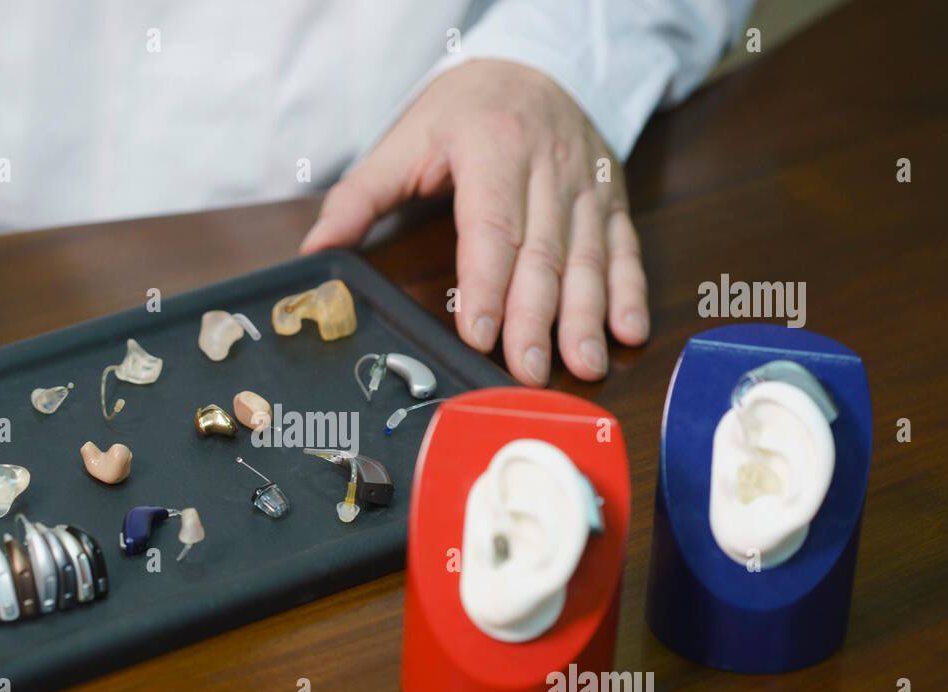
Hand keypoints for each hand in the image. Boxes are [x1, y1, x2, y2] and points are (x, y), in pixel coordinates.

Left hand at [301, 60, 648, 384]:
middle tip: (526, 373)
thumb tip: (317, 252)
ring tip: (582, 366)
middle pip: (541, 252)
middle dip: (535, 318)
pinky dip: (630, 291)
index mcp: (492, 147)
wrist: (536, 63)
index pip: (490, 226)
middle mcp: (547, 167)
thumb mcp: (405, 139)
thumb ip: (359, 198)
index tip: (480, 336)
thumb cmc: (465, 109)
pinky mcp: (610, 200)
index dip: (487, 285)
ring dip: (586, 317)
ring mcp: (585, 186)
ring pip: (587, 257)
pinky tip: (629, 331)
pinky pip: (624, 249)